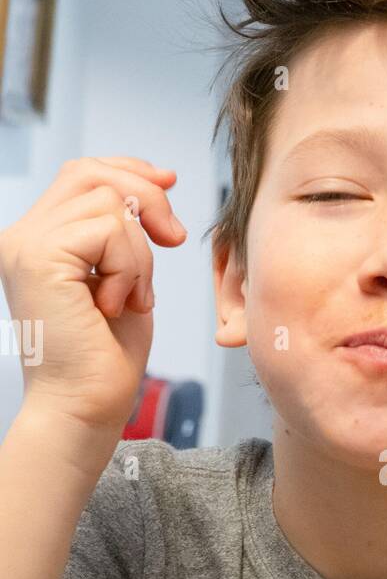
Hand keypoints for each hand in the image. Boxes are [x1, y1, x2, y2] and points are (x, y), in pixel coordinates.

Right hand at [0, 156, 184, 434]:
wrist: (85, 407)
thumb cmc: (106, 358)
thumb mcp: (123, 276)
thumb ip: (127, 230)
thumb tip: (159, 179)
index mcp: (38, 240)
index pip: (81, 175)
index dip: (129, 170)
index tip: (169, 184)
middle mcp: (22, 237)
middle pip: (91, 173)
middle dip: (145, 198)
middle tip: (172, 239)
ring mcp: (26, 245)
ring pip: (109, 204)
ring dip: (139, 254)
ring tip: (130, 298)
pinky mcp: (40, 258)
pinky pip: (110, 230)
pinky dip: (131, 268)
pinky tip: (116, 305)